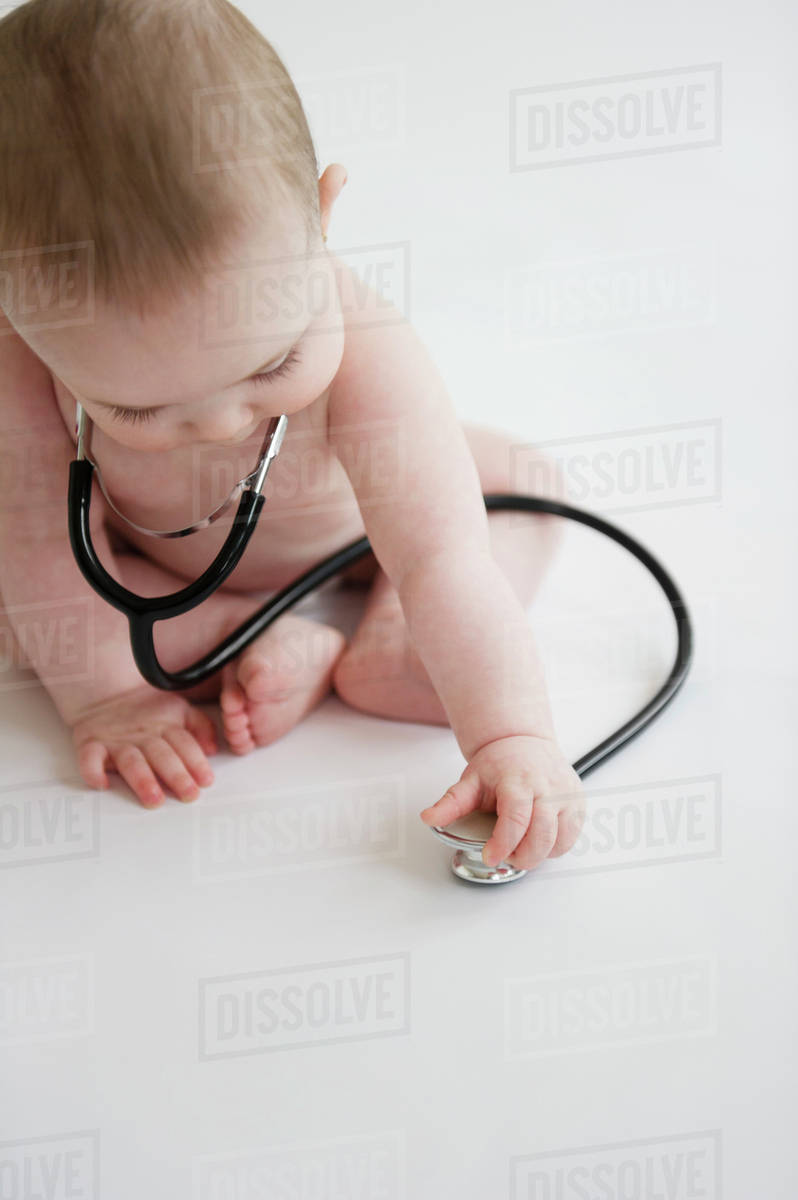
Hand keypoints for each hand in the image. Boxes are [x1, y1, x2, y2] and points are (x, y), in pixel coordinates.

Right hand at [69, 684, 218, 808]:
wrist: (106, 694)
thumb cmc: (149, 711)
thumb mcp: (180, 710)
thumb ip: (200, 726)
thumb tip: (213, 748)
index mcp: (166, 725)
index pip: (184, 743)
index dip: (196, 761)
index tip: (206, 780)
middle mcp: (142, 734)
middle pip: (161, 755)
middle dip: (176, 775)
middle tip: (189, 794)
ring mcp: (116, 741)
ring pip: (131, 760)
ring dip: (142, 779)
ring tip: (154, 798)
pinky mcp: (91, 744)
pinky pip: (88, 758)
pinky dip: (92, 771)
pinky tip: (102, 784)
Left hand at [419, 734, 585, 869]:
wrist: (524, 743)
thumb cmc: (500, 763)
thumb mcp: (471, 780)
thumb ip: (451, 802)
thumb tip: (429, 818)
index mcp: (518, 779)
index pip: (517, 817)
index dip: (504, 842)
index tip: (491, 856)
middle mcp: (547, 786)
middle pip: (543, 834)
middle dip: (523, 855)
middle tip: (506, 856)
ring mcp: (567, 794)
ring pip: (560, 840)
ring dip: (540, 853)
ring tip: (520, 846)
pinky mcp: (578, 803)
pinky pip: (571, 837)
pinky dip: (554, 847)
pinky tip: (537, 839)